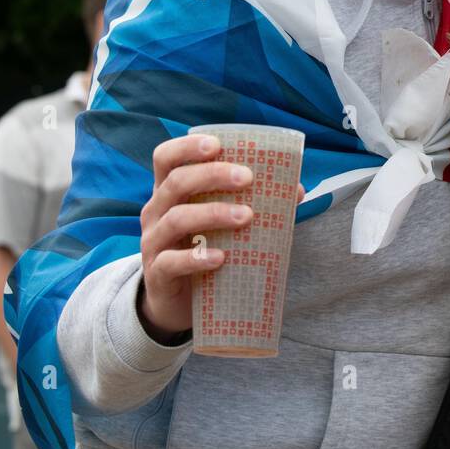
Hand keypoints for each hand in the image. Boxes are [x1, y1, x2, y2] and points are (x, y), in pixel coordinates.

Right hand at [138, 134, 301, 343]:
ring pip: (176, 219)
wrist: (177, 303)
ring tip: (246, 216)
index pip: (166, 158)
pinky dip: (197, 258)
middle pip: (176, 182)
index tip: (217, 145)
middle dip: (212, 175)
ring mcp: (153, 243)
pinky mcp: (157, 274)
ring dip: (213, 213)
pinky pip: (172, 262)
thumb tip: (297, 190)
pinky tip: (221, 258)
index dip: (186, 146)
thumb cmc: (203, 248)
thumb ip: (251, 203)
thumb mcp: (220, 222)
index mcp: (169, 192)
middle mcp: (156, 212)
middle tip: (247, 178)